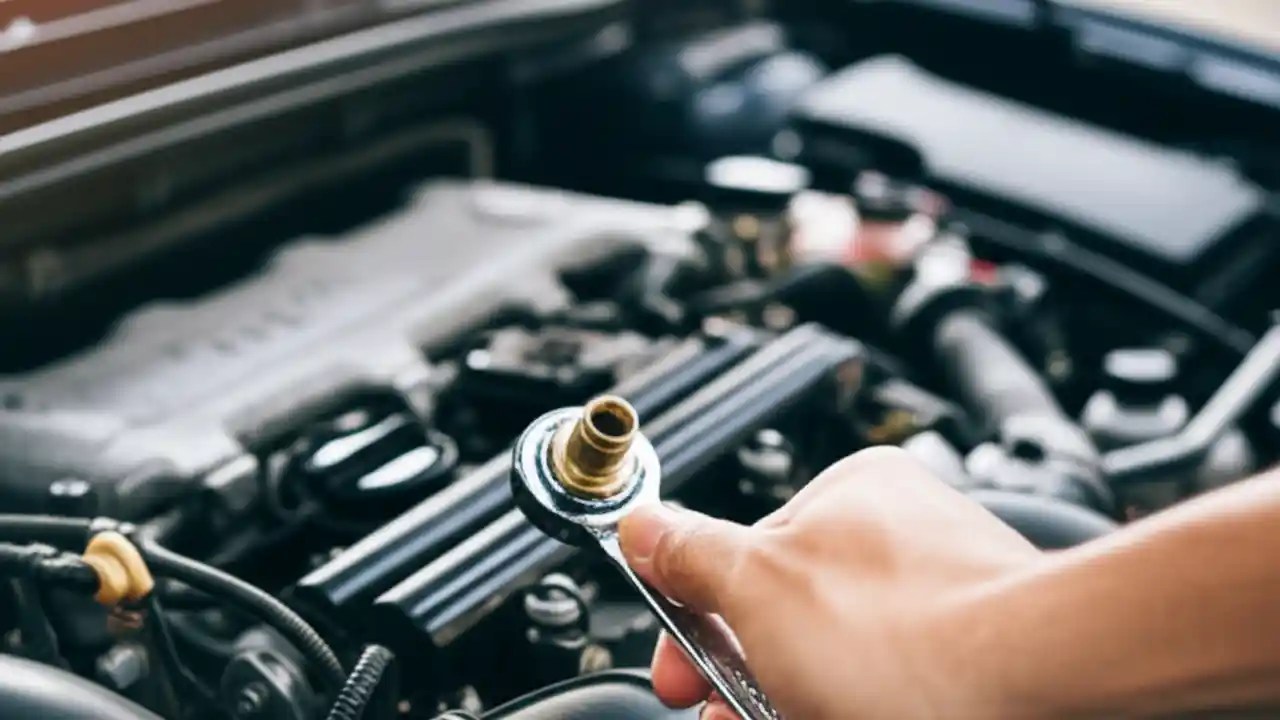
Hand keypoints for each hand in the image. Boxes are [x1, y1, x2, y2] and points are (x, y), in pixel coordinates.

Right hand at [618, 446, 1044, 718]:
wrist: (1049, 694)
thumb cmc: (914, 636)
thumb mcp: (759, 587)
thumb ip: (690, 553)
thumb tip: (639, 524)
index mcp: (851, 495)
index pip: (744, 554)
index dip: (699, 622)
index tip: (681, 672)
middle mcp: (900, 539)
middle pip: (789, 614)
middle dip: (745, 676)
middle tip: (730, 715)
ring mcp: (943, 600)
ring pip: (837, 657)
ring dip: (791, 700)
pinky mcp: (976, 659)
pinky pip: (889, 680)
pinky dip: (850, 705)